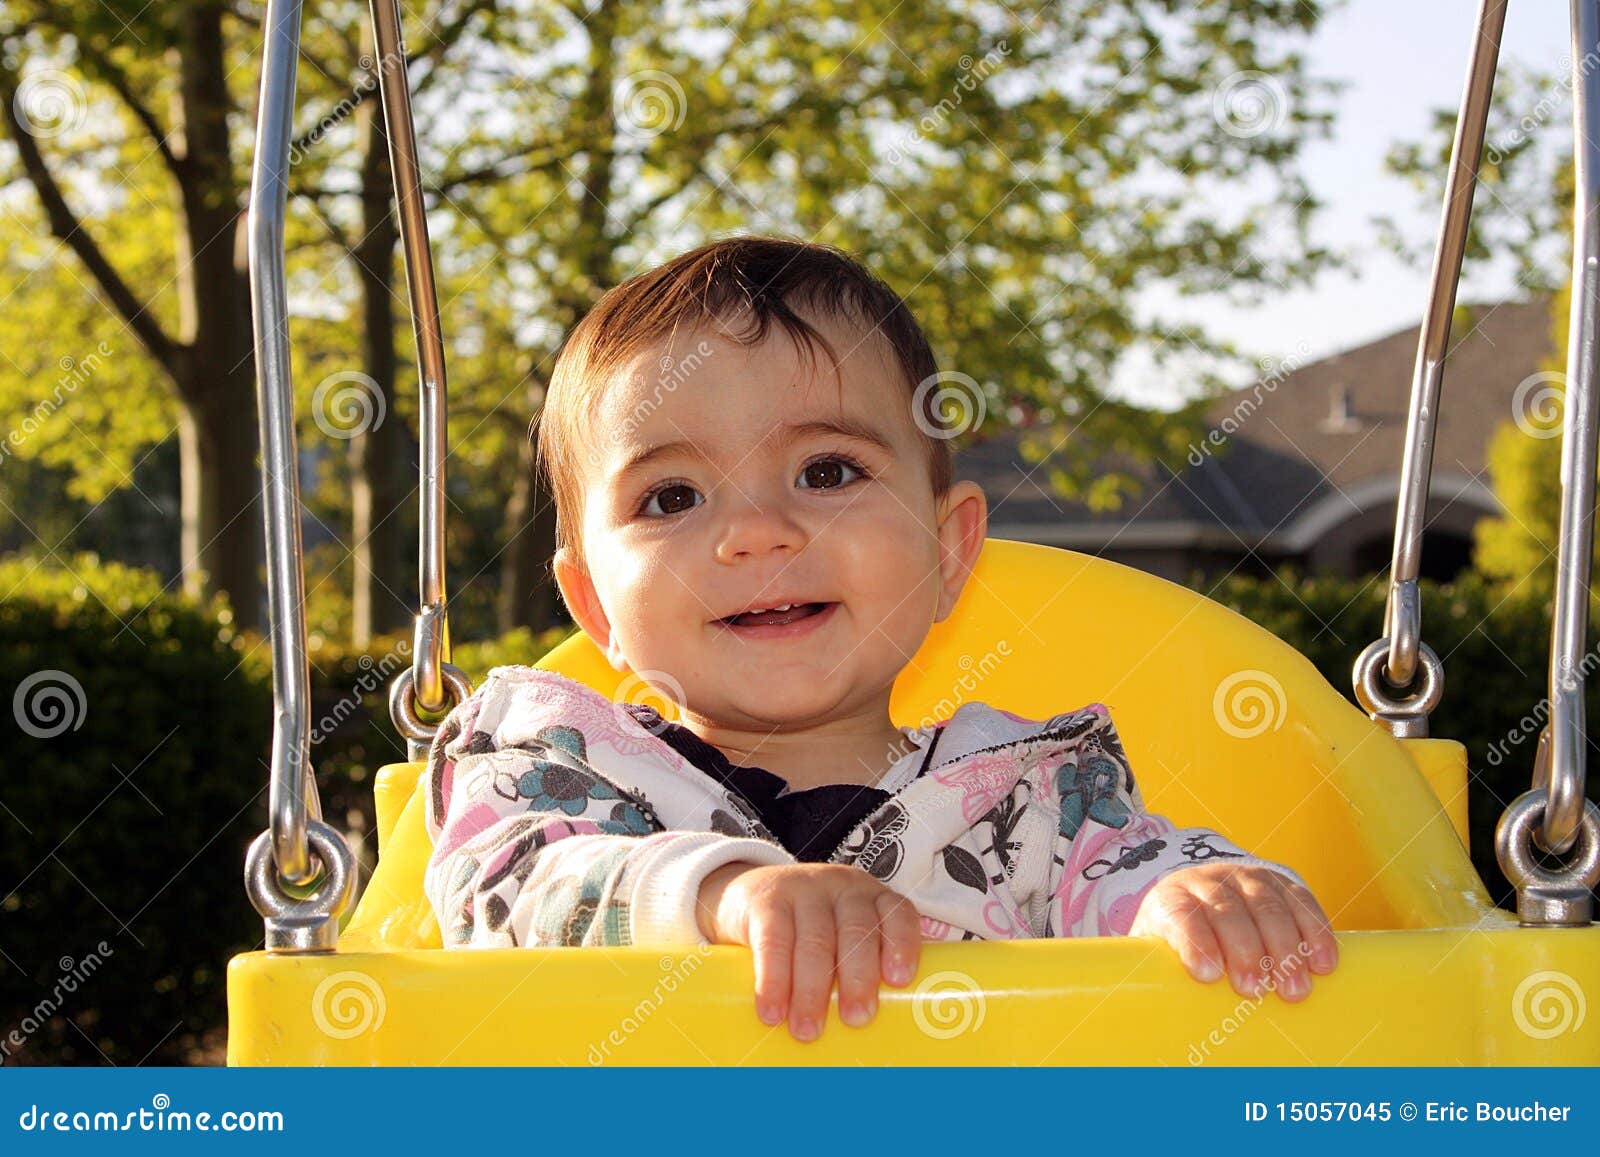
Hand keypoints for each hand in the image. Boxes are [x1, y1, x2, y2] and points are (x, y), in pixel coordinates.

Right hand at [696, 861, 922, 1040]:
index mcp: (873, 898)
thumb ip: (862, 968)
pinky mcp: (766, 900)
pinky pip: (773, 941)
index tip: (898, 981)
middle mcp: (843, 889)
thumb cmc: (809, 930)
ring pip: (815, 941)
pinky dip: (773, 980)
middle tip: (856, 1018)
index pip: (898, 914)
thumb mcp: (842, 934)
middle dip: (858, 978)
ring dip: (812, 991)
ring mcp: (804, 889)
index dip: (902, 945)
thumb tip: (880, 1035)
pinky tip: (773, 1010)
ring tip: (808, 1030)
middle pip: (857, 931)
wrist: (751, 893)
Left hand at [1126, 863, 1337, 1000]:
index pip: (1180, 914)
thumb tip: (1155, 1021)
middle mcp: (1208, 882)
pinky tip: (1323, 963)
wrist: (1201, 899)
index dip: (1195, 941)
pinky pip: (1301, 902)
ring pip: (1267, 905)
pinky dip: (1315, 932)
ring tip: (1293, 989)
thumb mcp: (1159, 956)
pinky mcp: (1281, 883)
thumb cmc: (1178, 943)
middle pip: (1227, 910)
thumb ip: (1157, 978)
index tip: (1208, 975)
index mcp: (1171, 899)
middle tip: (1254, 990)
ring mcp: (1247, 878)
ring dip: (1285, 948)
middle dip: (1244, 949)